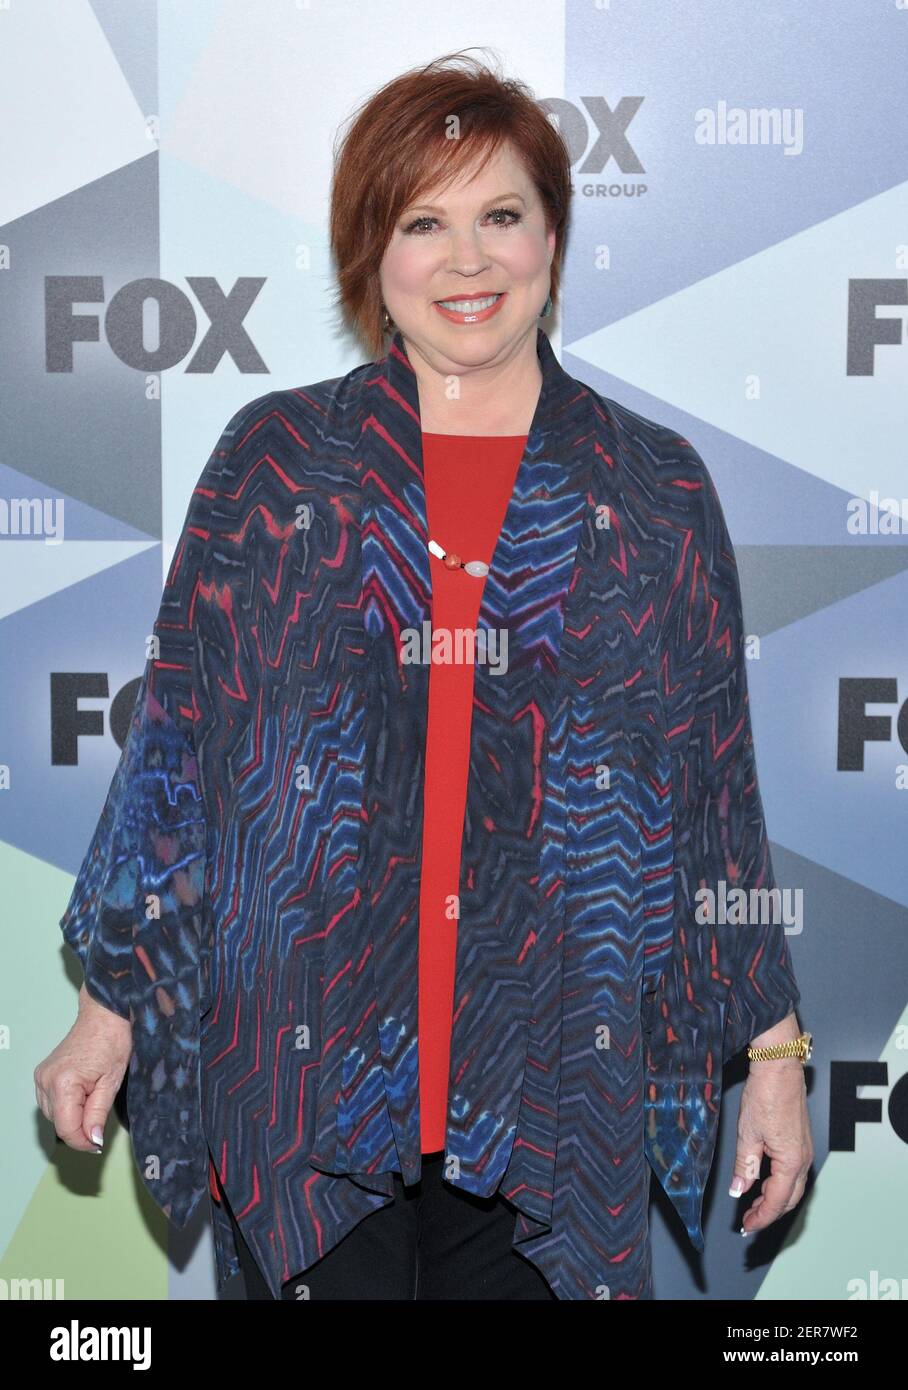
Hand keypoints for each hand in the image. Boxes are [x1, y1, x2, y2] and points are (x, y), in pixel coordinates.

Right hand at [34, 985, 131, 1152]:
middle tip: (100, 1119)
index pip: (66, 1129)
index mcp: (63, 1083)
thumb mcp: (111, 1082)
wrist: (103, 1015)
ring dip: (72, 1117)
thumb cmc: (112, 1041)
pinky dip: (65, 1106)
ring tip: (93, 1100)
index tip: (97, 1144)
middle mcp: (46, 1080)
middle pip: (58, 1123)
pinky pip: (51, 1102)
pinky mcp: (43, 1073)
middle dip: (79, 1129)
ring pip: (53, 1115)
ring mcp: (41, 1076)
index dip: (83, 1142)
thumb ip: (98, 1114)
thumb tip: (92, 1139)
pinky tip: (82, 1095)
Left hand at [730, 1054, 812, 1234]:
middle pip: (790, 1198)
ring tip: (754, 1202)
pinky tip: (765, 1180)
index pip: (777, 1201)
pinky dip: (780, 1183)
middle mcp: (803, 1159)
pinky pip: (794, 1172)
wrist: (779, 1068)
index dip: (761, 1217)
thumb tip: (738, 1190)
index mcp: (791, 1161)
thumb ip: (744, 1166)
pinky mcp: (802, 1141)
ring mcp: (805, 1150)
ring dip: (775, 1198)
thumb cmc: (765, 1095)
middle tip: (749, 1218)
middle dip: (770, 1212)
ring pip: (793, 1186)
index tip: (747, 1225)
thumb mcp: (747, 1134)